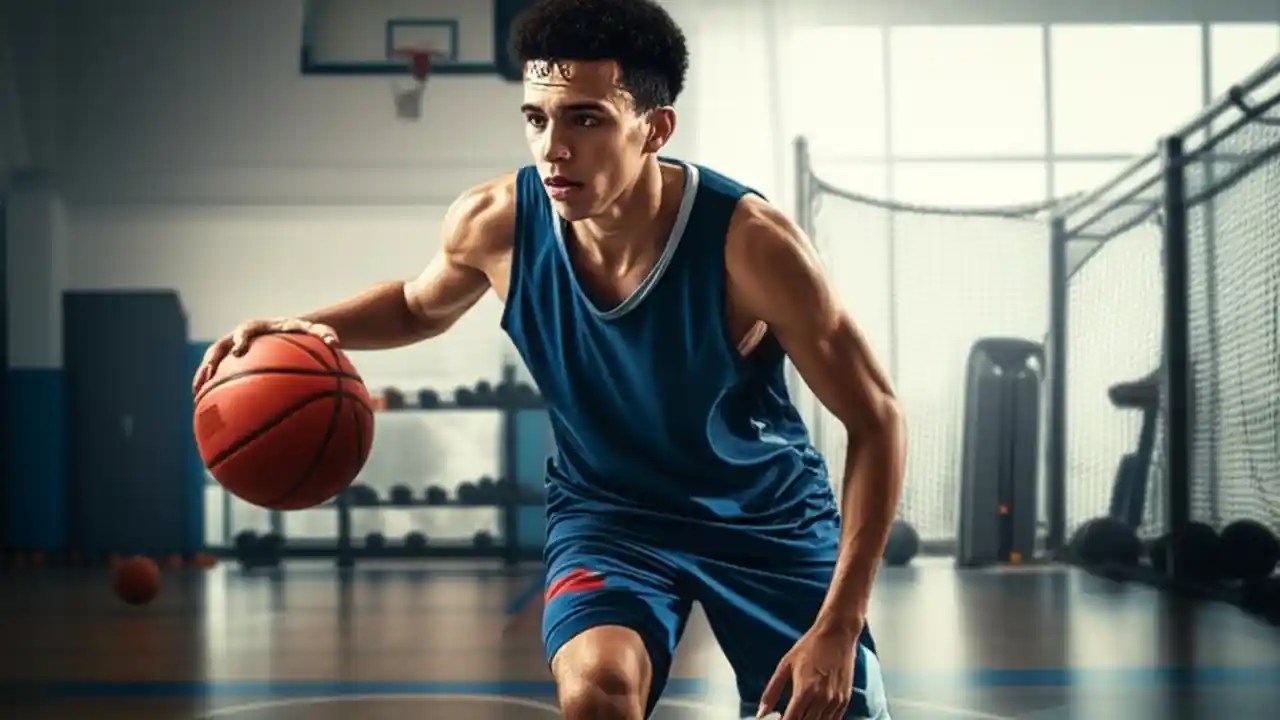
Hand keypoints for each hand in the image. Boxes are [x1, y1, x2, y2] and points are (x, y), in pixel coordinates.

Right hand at [191, 317, 338, 394]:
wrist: (292, 331)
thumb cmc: (305, 333)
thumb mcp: (316, 331)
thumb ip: (325, 334)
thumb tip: (336, 343)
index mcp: (260, 328)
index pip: (246, 330)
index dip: (241, 339)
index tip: (239, 351)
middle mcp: (242, 337)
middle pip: (220, 346)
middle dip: (212, 360)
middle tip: (208, 374)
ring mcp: (234, 350)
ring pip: (213, 362)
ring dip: (204, 376)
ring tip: (197, 395)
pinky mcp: (233, 362)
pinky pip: (220, 376)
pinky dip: (214, 389)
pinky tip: (210, 409)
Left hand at [758, 619, 861, 719]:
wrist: (838, 633)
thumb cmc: (810, 646)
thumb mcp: (785, 665)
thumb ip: (772, 691)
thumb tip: (761, 712)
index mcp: (804, 690)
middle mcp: (822, 699)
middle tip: (785, 717)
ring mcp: (835, 701)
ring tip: (799, 714)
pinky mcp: (845, 700)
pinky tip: (812, 716)